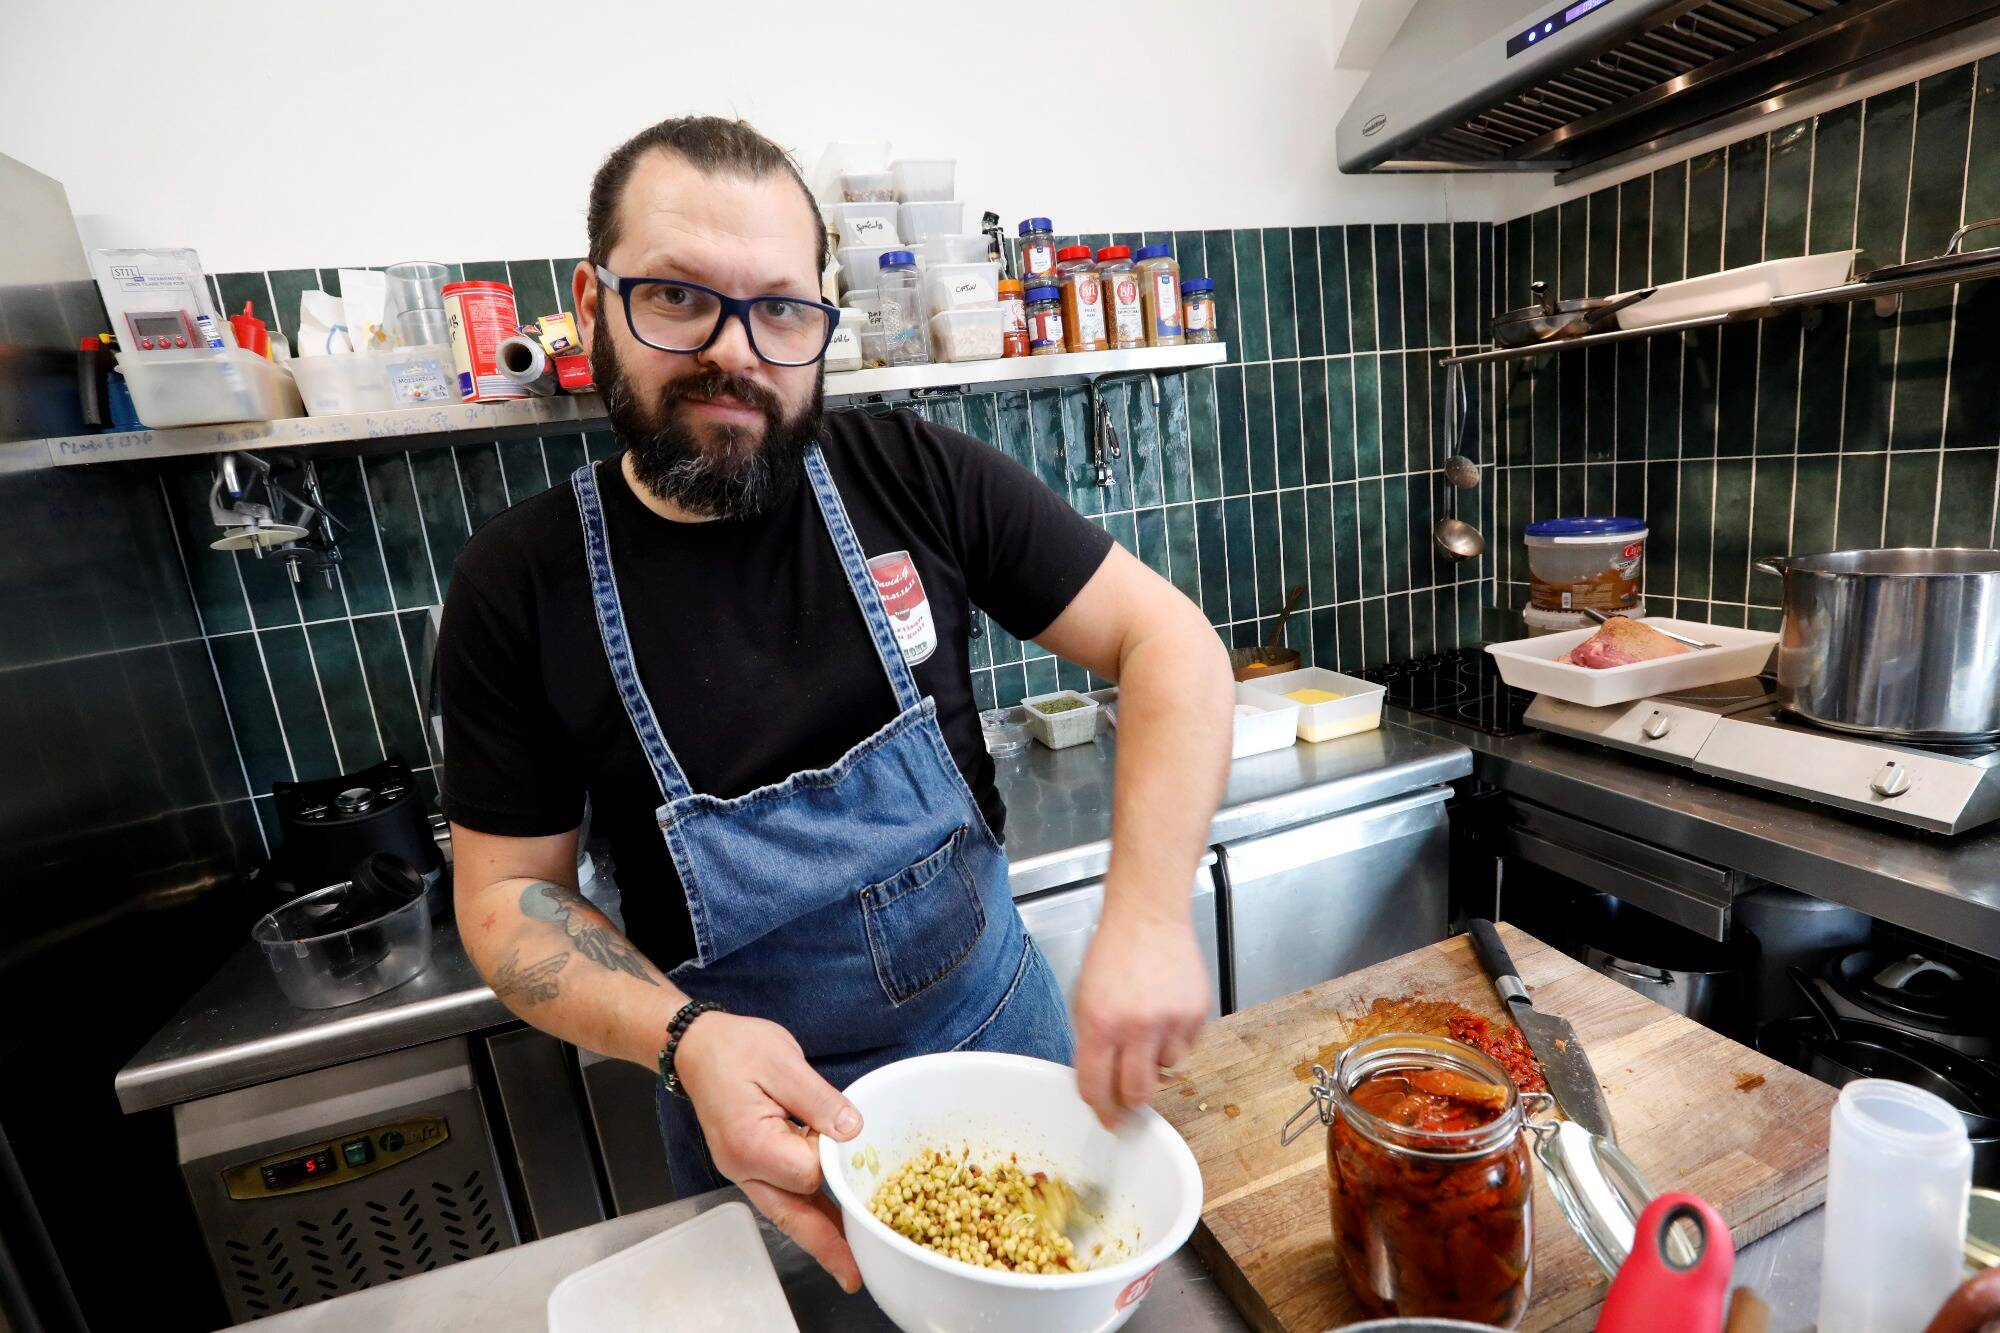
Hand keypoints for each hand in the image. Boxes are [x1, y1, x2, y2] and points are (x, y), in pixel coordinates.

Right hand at [675, 1012, 864, 1292]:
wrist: (698, 1047)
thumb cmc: (737, 1048)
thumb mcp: (783, 1062)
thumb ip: (820, 1100)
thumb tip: (853, 1132)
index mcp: (750, 1142)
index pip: (808, 1172)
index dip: (837, 1164)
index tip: (856, 1146)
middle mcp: (743, 1167)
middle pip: (792, 1215)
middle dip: (826, 1244)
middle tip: (853, 1272)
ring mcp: (745, 1171)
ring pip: (786, 1214)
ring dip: (819, 1236)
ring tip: (849, 1261)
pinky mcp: (752, 1167)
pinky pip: (782, 1198)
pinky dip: (807, 1214)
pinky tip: (830, 1223)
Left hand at [1070, 899, 1209, 1127]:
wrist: (1147, 917)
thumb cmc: (1112, 954)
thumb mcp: (1083, 998)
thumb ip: (1090, 1044)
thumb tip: (1100, 1086)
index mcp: (1098, 1022)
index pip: (1096, 1087)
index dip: (1102, 1111)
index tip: (1108, 1121)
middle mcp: (1136, 1026)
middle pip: (1137, 1093)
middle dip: (1132, 1102)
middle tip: (1130, 1098)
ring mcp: (1170, 1020)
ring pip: (1167, 1072)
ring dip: (1156, 1062)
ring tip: (1148, 1030)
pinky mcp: (1197, 1013)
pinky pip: (1187, 1048)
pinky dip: (1176, 1041)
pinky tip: (1166, 1014)